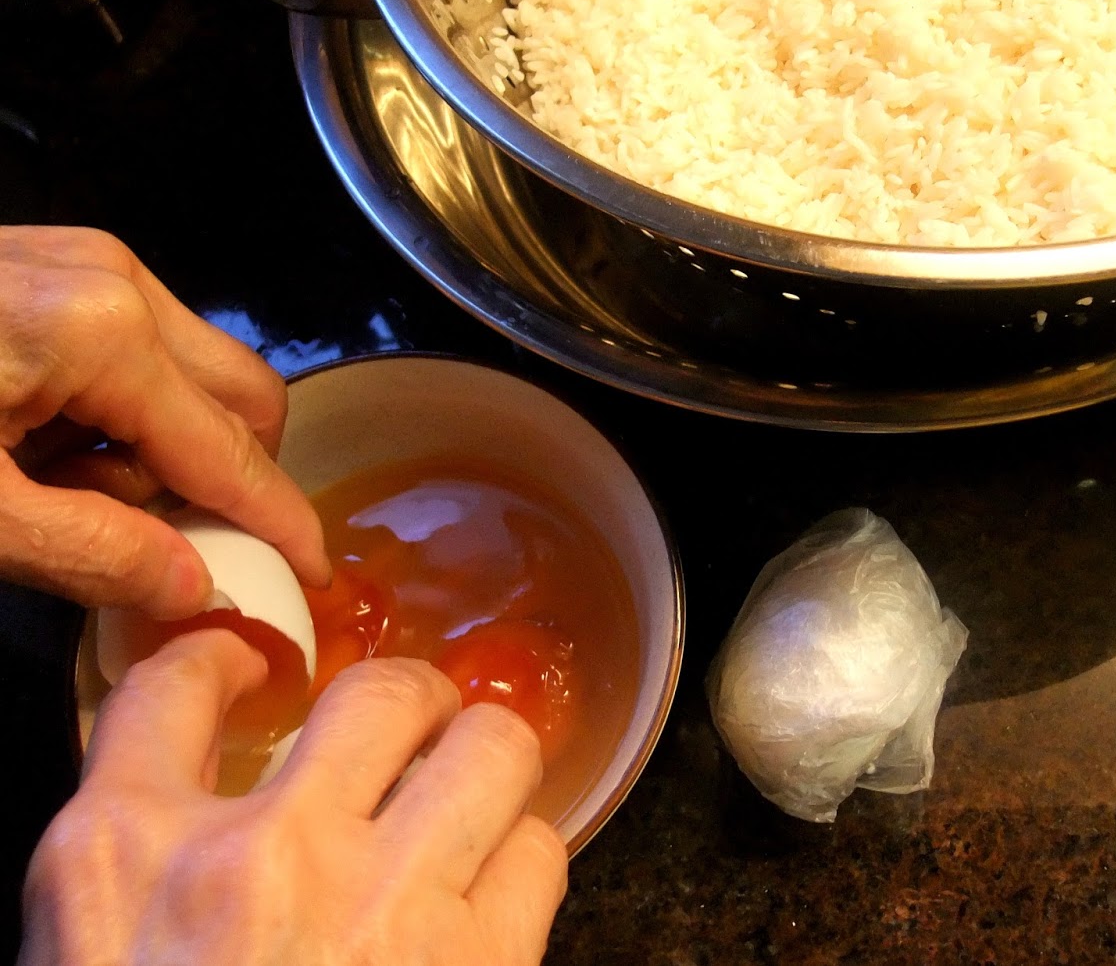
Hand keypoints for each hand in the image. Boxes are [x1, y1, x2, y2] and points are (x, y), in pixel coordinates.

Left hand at [0, 226, 329, 616]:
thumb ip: (92, 553)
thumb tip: (192, 587)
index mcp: (102, 335)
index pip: (229, 451)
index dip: (277, 521)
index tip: (312, 574)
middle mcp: (117, 284)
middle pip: (245, 397)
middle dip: (224, 479)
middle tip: (165, 542)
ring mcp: (90, 265)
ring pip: (197, 375)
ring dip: (165, 449)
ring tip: (68, 491)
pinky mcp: (61, 270)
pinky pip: (143, 351)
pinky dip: (122, 415)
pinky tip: (46, 447)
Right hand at [21, 630, 567, 964]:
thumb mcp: (91, 962)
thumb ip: (140, 878)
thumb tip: (211, 806)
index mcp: (123, 860)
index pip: (170, 689)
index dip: (225, 659)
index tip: (256, 667)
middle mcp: (261, 857)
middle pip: (378, 692)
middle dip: (405, 701)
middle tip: (407, 727)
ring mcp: (382, 907)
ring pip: (491, 744)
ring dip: (487, 761)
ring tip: (470, 790)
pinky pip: (544, 850)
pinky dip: (526, 855)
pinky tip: (493, 887)